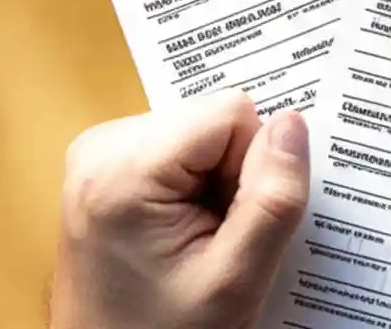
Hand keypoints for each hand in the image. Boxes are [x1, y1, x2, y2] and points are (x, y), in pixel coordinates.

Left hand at [50, 91, 310, 328]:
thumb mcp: (237, 278)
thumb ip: (273, 198)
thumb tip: (292, 123)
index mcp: (122, 170)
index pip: (231, 112)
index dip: (252, 167)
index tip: (230, 223)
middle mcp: (100, 148)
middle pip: (213, 119)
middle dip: (232, 173)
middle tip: (213, 235)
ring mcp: (98, 154)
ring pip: (202, 132)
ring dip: (215, 181)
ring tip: (195, 237)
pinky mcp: (105, 164)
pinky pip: (181, 146)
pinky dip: (195, 183)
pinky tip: (182, 228)